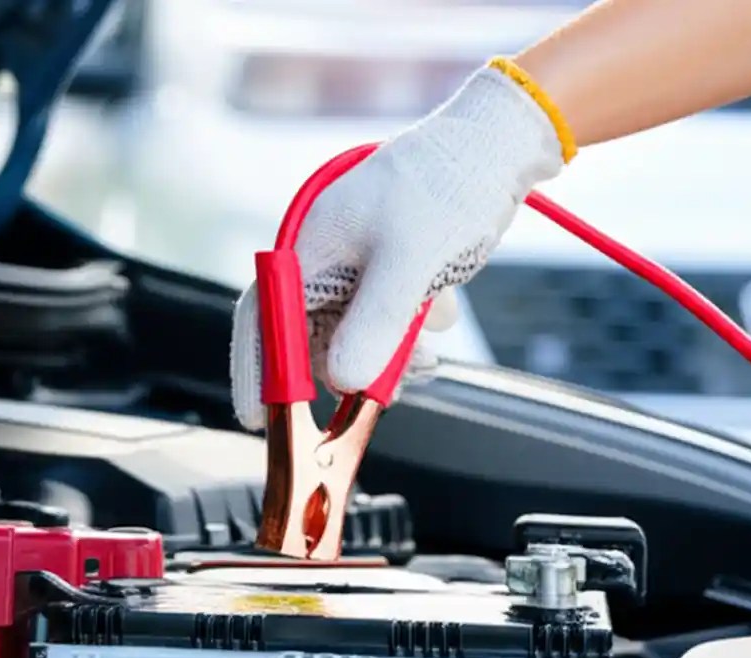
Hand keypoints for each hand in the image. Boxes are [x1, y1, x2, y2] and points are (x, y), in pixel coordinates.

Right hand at [230, 62, 567, 429]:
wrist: (494, 147)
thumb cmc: (445, 184)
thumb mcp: (409, 259)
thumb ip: (375, 323)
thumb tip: (343, 381)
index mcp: (310, 248)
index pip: (264, 318)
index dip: (257, 370)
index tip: (261, 418)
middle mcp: (326, 259)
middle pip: (313, 337)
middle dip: (349, 370)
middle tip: (385, 392)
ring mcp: (358, 266)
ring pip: (356, 335)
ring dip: (391, 355)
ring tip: (429, 355)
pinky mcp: (389, 271)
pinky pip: (387, 321)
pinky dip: (411, 333)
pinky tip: (440, 315)